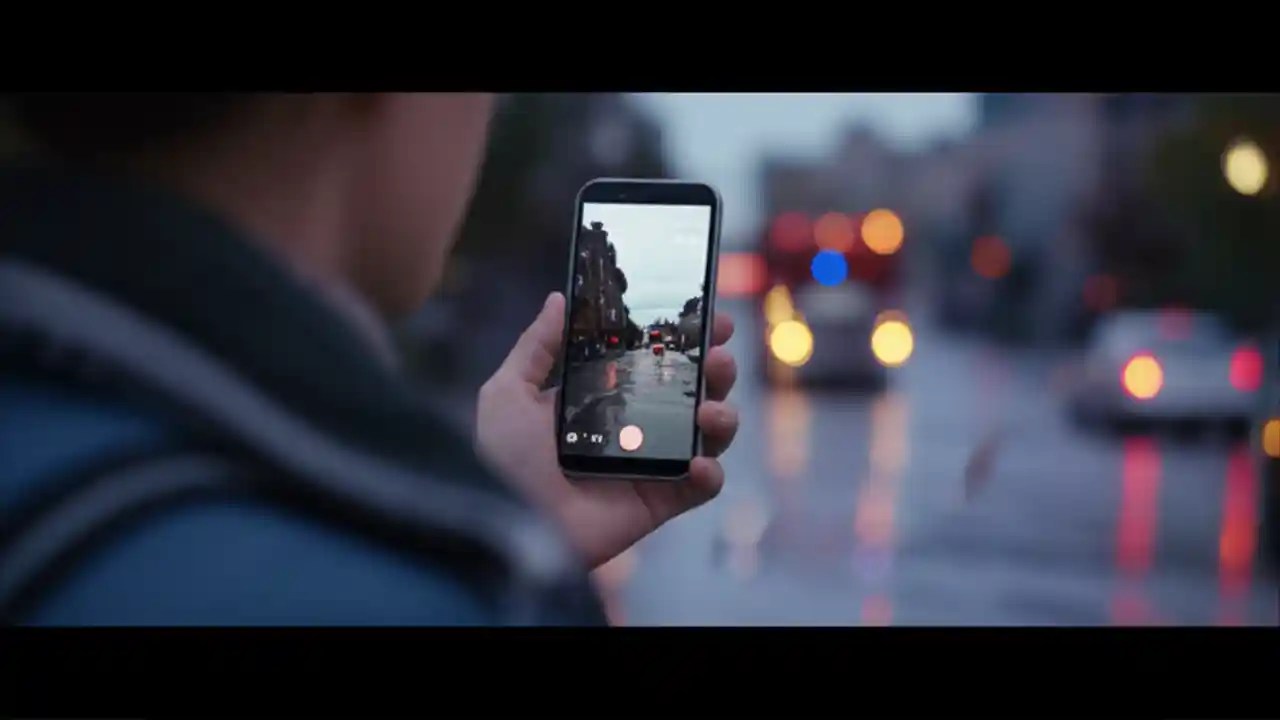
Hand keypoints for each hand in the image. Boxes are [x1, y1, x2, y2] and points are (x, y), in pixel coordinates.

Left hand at [476, 291, 738, 568]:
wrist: (508, 523)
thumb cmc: (501, 459)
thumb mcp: (508, 392)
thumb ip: (537, 345)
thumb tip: (560, 299)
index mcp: (603, 396)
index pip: (654, 360)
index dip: (684, 337)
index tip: (708, 316)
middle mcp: (633, 426)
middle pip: (692, 391)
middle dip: (716, 369)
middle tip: (718, 355)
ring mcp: (650, 465)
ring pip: (708, 434)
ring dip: (722, 416)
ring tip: (710, 409)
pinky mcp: (659, 501)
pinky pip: (701, 486)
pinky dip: (710, 474)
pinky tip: (699, 463)